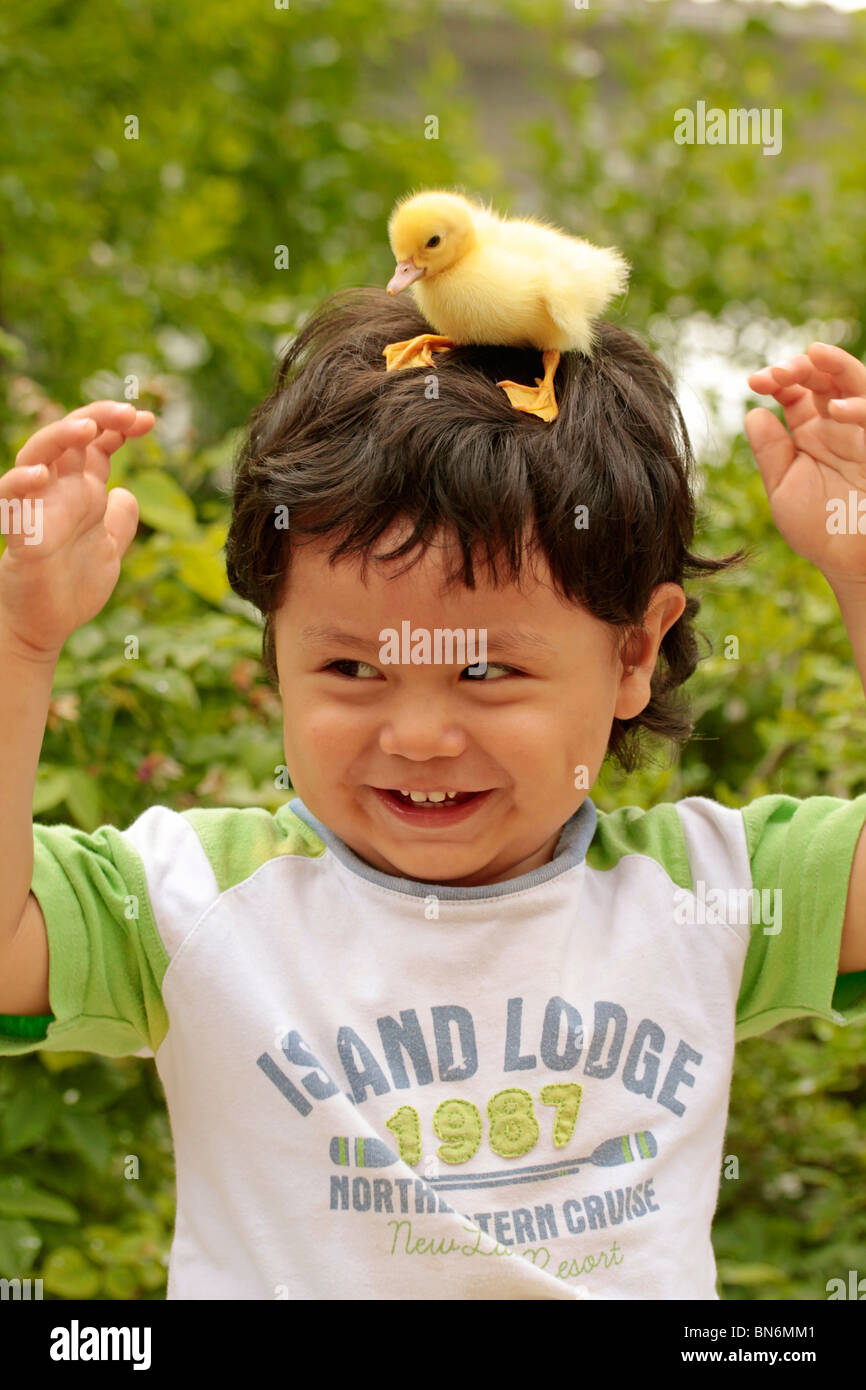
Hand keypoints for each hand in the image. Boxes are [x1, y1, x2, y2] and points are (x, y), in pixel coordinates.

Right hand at [0, 401, 154, 659]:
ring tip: (87, 428)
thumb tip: (126, 493)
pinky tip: (41, 475)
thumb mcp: (108, 547)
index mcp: (81, 491)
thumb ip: (120, 520)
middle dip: (98, 417)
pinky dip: (21, 482)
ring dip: (60, 436)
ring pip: (36, 454)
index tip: (150, 420)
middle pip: (70, 437)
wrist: (47, 626)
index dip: (119, 426)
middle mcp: (58, 491)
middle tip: (129, 412)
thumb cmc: (72, 585)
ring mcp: (36, 507)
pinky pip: (10, 498)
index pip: (96, 444)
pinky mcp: (19, 531)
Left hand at [745, 342, 865, 589]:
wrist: (852, 562)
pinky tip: (837, 409)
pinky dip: (860, 408)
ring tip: (814, 354)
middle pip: (824, 379)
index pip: (796, 392)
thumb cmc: (819, 529)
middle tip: (778, 371)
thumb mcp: (784, 488)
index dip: (777, 380)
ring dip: (837, 366)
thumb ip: (771, 452)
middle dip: (802, 366)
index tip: (755, 382)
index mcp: (811, 433)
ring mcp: (862, 433)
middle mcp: (838, 427)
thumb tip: (754, 412)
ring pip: (856, 384)